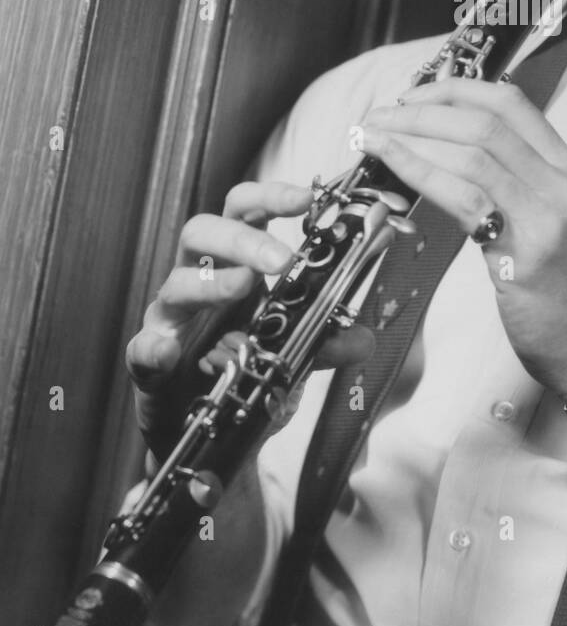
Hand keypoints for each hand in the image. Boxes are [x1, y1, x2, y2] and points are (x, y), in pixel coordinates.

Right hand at [126, 180, 374, 452]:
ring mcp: (171, 319)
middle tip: (281, 257)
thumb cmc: (241, 371)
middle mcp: (198, 281)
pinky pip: (144, 349)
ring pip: (176, 285)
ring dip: (211, 284)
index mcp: (235, 266)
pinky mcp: (149, 362)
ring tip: (243, 286)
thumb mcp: (292, 352)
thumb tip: (363, 338)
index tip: (307, 197)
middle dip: (243, 239)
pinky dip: (154, 348)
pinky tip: (167, 351)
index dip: (271, 197)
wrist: (205, 428)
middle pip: (203, 232)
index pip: (245, 213)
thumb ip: (324, 341)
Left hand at [361, 80, 566, 401]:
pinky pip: (466, 198)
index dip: (456, 90)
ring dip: (412, 136)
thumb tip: (457, 162)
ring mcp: (547, 215)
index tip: (414, 96)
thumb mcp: (555, 225)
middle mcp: (563, 183)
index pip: (511, 104)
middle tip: (380, 115)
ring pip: (474, 151)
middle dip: (423, 109)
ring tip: (373, 136)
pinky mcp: (526, 251)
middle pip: (486, 121)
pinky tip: (393, 166)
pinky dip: (420, 172)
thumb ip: (519, 189)